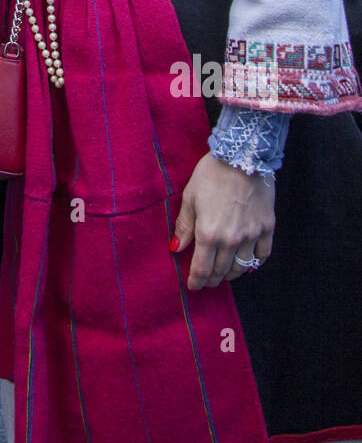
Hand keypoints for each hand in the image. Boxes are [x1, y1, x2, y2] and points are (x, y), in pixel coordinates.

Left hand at [172, 153, 274, 291]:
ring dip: (231, 274)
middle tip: (206, 281)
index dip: (196, 281)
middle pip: (221, 271)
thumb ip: (185, 226)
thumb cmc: (211, 174)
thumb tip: (176, 248)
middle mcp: (231, 240)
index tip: (193, 286)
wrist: (242, 156)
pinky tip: (247, 263)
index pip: (202, 269)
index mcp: (209, 233)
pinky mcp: (267, 227)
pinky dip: (254, 263)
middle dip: (211, 279)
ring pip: (242, 267)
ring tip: (224, 274)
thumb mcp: (190, 197)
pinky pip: (263, 255)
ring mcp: (252, 235)